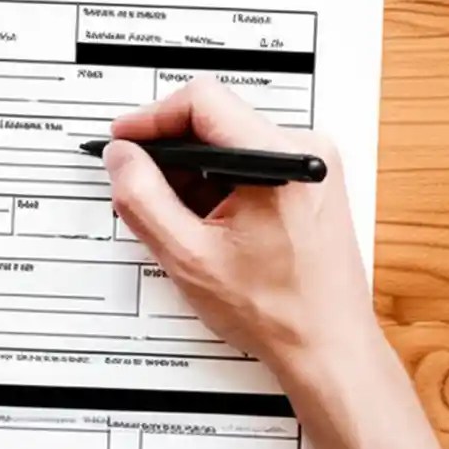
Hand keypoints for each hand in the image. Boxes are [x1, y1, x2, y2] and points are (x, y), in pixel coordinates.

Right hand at [103, 78, 380, 385]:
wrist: (327, 348)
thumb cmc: (278, 312)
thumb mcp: (189, 257)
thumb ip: (143, 199)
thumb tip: (121, 158)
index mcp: (279, 160)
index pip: (203, 101)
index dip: (151, 118)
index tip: (124, 141)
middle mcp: (305, 152)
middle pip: (216, 121)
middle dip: (171, 156)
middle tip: (142, 191)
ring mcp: (312, 168)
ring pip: (230, 145)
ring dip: (195, 176)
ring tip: (185, 225)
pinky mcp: (310, 185)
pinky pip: (251, 166)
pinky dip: (220, 188)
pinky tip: (212, 229)